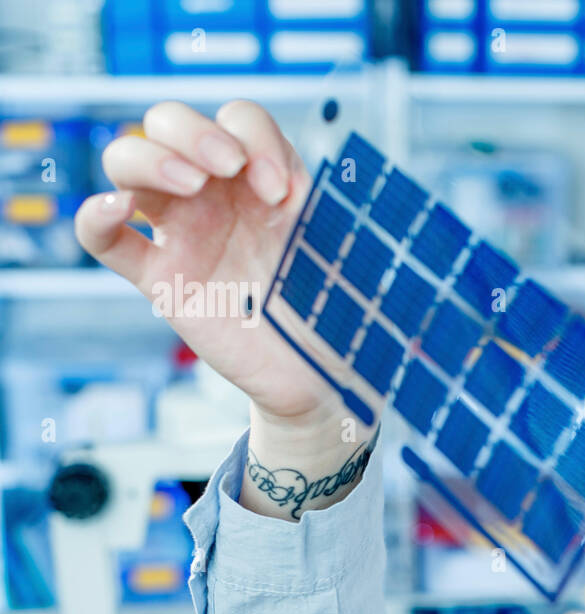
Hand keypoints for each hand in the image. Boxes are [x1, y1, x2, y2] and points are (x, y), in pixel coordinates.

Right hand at [73, 100, 339, 430]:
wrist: (320, 368)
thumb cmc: (330, 301)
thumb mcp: (333, 237)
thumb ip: (314, 197)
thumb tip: (278, 181)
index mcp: (258, 178)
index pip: (237, 119)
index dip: (254, 136)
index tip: (283, 191)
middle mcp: (214, 195)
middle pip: (168, 121)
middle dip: (194, 131)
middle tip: (230, 169)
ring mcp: (181, 231)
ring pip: (127, 162)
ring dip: (151, 158)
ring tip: (192, 185)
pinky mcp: (159, 277)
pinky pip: (104, 239)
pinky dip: (96, 215)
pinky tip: (117, 208)